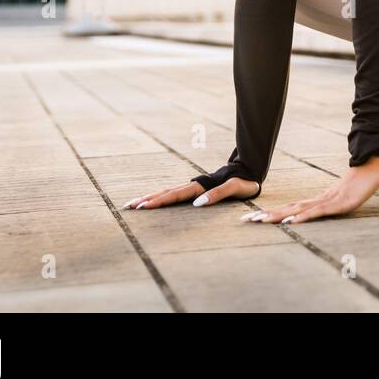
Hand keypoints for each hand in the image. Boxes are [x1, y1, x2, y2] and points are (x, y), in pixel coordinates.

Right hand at [122, 176, 260, 210]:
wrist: (250, 171)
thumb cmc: (243, 183)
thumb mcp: (234, 188)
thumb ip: (218, 194)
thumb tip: (198, 203)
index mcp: (200, 187)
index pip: (175, 195)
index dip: (159, 201)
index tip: (143, 207)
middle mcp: (194, 186)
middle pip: (166, 193)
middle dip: (147, 200)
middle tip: (128, 207)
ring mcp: (194, 187)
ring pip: (168, 192)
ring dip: (151, 198)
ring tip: (134, 204)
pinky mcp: (196, 190)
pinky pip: (175, 194)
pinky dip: (162, 198)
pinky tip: (152, 202)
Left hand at [244, 156, 378, 224]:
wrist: (373, 165)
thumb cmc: (360, 182)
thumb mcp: (343, 198)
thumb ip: (331, 204)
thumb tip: (318, 210)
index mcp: (318, 201)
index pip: (290, 208)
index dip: (271, 213)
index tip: (253, 218)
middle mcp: (318, 200)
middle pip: (288, 208)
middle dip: (267, 215)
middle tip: (246, 220)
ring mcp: (328, 202)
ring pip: (298, 210)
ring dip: (278, 216)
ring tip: (261, 220)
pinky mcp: (339, 204)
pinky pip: (317, 212)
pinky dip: (302, 217)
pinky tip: (290, 222)